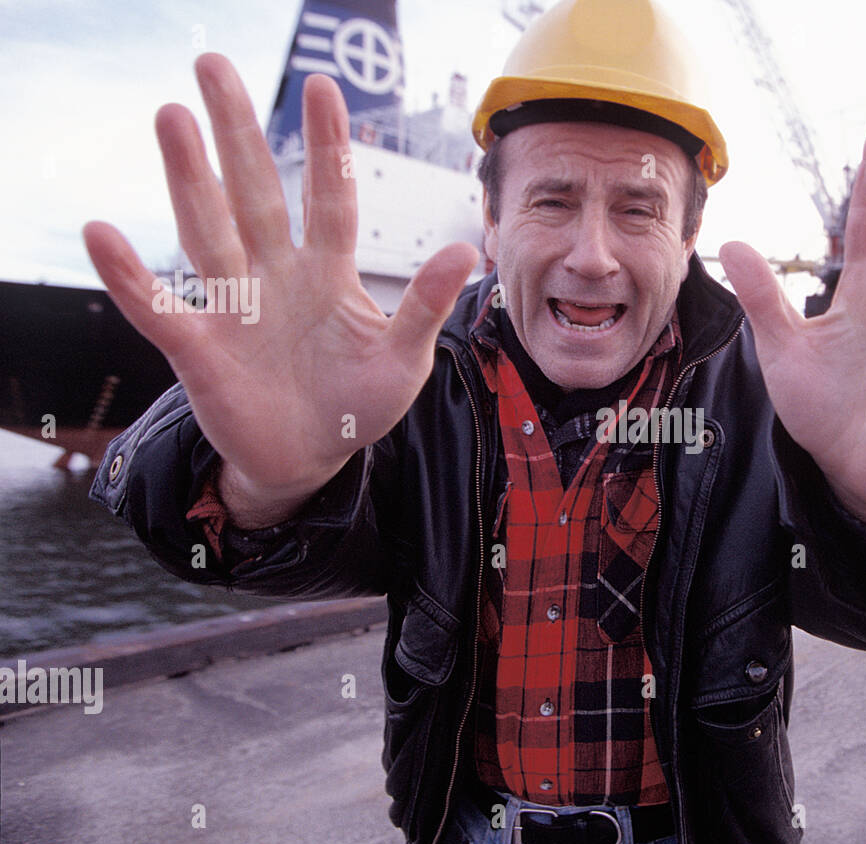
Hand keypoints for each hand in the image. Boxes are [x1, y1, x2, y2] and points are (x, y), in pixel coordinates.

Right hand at [83, 54, 477, 517]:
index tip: (321, 85)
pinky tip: (102, 233)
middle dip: (237, 133)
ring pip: (208, 231)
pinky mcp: (200, 350)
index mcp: (328, 274)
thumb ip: (424, 305)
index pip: (329, 198)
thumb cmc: (357, 405)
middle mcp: (276, 276)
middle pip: (254, 193)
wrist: (311, 460)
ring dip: (189, 178)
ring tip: (173, 117)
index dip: (326, 145)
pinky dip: (129, 277)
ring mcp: (235, 308)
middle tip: (212, 64)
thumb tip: (466, 249)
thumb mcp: (403, 360)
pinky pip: (159, 308)